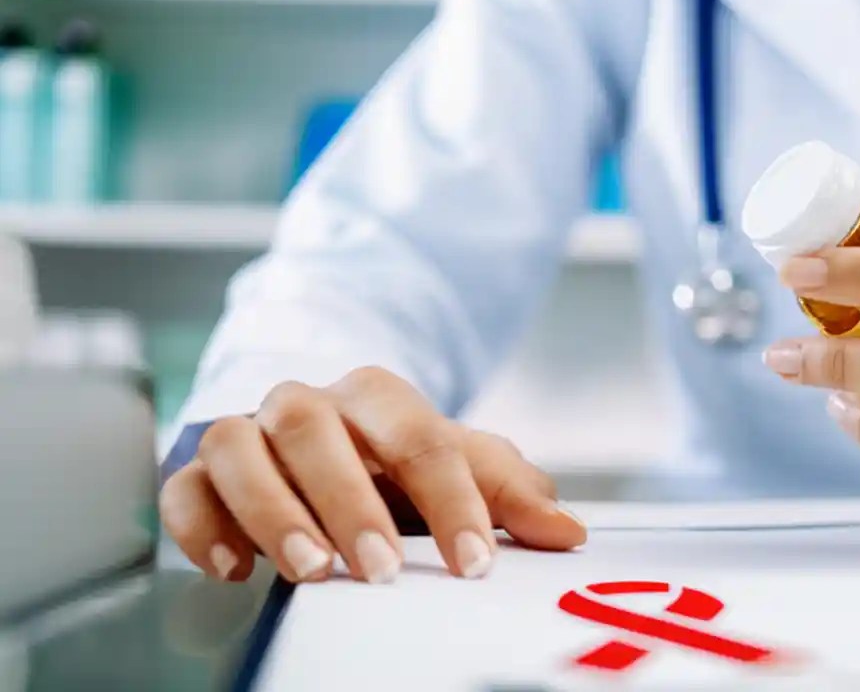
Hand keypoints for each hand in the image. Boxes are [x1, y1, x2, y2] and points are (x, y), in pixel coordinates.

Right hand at [160, 367, 585, 582]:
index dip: (452, 501)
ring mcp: (249, 433)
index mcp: (379, 396)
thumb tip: (566, 530)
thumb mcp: (457, 464)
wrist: (321, 436)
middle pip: (316, 429)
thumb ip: (508, 490)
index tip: (475, 564)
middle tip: (382, 570)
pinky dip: (201, 524)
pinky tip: (233, 568)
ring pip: (239, 446)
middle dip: (350, 501)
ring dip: (272, 508)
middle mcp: (308, 405)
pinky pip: (184, 485)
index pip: (421, 438)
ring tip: (312, 570)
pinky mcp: (200, 471)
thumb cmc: (392, 457)